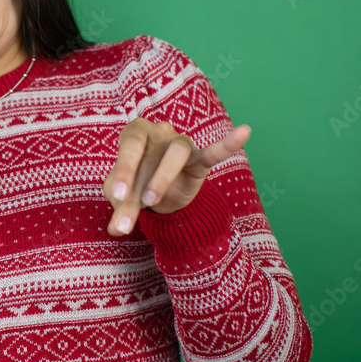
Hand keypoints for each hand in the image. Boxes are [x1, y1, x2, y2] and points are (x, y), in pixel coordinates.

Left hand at [102, 117, 250, 235]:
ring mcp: (180, 144)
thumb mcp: (123, 198)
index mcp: (135, 134)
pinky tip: (244, 131)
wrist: (160, 195)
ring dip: (162, 178)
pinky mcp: (199, 160)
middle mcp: (158, 131)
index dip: (125, 169)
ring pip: (177, 152)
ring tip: (151, 201)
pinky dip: (228, 145)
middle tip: (132, 204)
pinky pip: (213, 153)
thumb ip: (121, 210)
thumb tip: (115, 230)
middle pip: (149, 150)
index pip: (130, 145)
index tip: (119, 195)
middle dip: (138, 178)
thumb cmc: (136, 186)